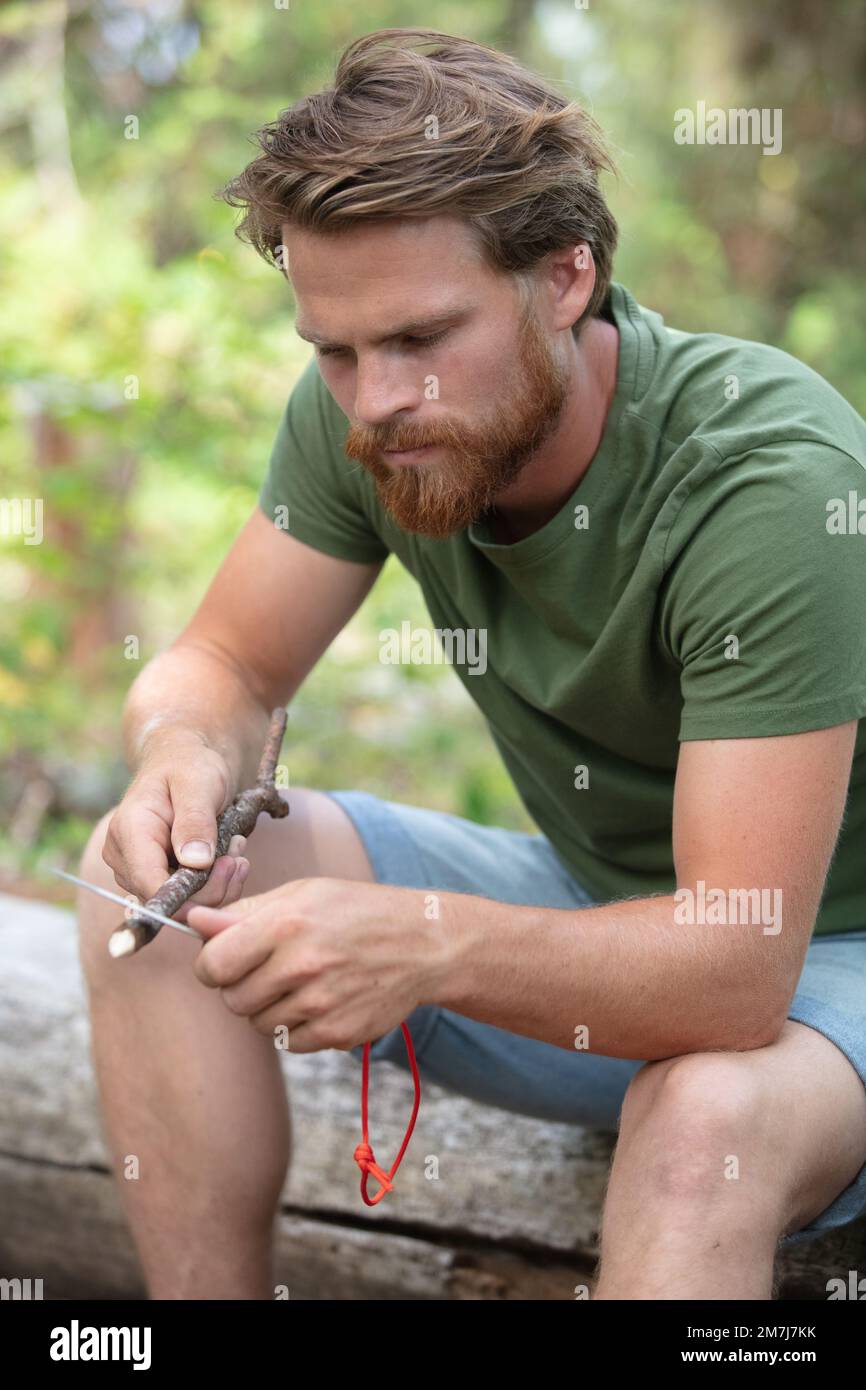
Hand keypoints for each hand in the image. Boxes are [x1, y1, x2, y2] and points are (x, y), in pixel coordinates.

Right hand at [101, 734, 248, 911]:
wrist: (184, 760)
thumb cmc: (190, 764)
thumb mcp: (198, 783)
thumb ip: (195, 820)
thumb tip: (195, 862)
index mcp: (129, 831)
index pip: (150, 884)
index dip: (191, 893)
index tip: (230, 866)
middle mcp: (124, 857)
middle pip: (167, 899)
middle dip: (213, 884)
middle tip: (240, 851)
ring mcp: (136, 870)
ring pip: (180, 903)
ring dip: (218, 883)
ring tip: (236, 847)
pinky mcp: (154, 876)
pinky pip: (186, 897)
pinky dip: (214, 884)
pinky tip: (229, 858)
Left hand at [185, 877, 448, 1052]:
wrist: (423, 944)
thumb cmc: (356, 911)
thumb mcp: (302, 894)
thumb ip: (244, 912)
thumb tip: (193, 920)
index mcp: (286, 924)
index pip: (212, 965)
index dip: (210, 966)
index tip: (223, 962)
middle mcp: (301, 966)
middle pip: (232, 999)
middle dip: (241, 986)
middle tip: (269, 969)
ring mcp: (320, 1004)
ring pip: (258, 1023)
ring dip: (269, 1007)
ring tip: (301, 982)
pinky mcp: (336, 1033)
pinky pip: (289, 1042)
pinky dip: (296, 1026)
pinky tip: (320, 1000)